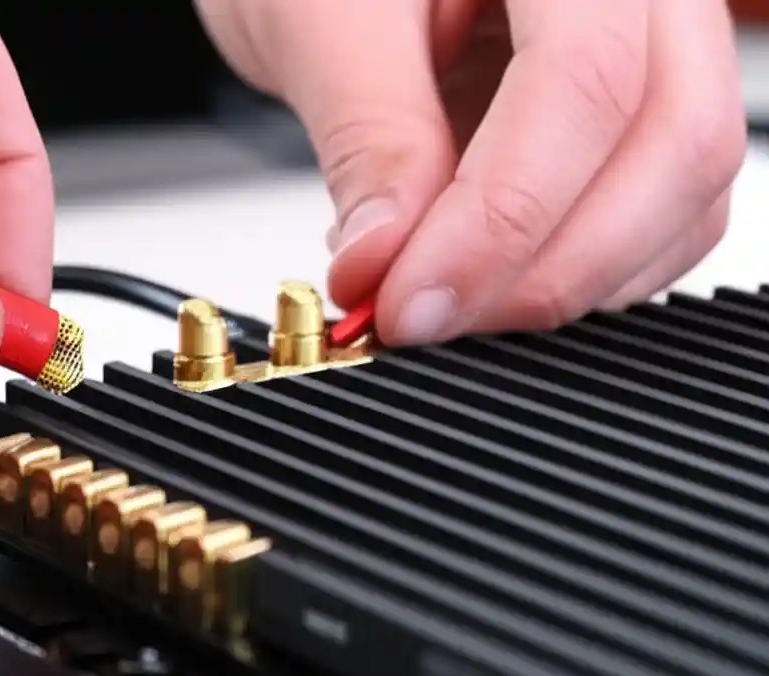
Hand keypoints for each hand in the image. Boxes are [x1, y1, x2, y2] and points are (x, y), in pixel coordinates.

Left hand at [196, 0, 745, 343]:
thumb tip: (388, 263)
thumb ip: (370, 138)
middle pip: (676, 143)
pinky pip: (659, 211)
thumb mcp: (319, 22)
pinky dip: (577, 269)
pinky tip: (485, 279)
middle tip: (425, 319)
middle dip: (549, 267)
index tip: (413, 301)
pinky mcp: (636, 110)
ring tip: (441, 301)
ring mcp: (655, 46)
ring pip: (682, 190)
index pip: (583, 82)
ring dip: (565, 279)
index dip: (502, 218)